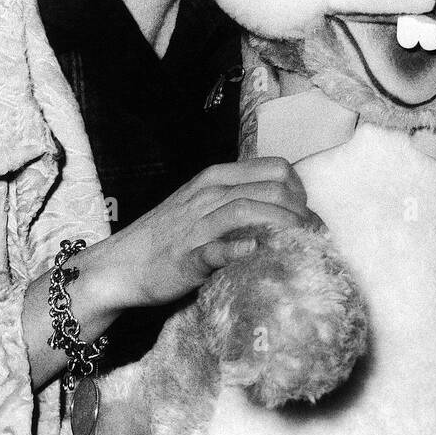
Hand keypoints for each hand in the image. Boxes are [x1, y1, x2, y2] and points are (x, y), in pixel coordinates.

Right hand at [23, 158, 320, 389]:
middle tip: (314, 237)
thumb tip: (284, 206)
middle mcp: (209, 194)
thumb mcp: (203, 204)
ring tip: (302, 246)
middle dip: (303, 211)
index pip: (277, 169)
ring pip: (250, 210)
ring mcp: (197, 223)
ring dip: (284, 227)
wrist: (120, 266)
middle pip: (272, 188)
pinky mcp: (188, 256)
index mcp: (216, 177)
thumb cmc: (168, 237)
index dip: (302, 190)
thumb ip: (237, 197)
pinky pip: (217, 248)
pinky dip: (239, 248)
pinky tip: (256, 252)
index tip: (309, 215)